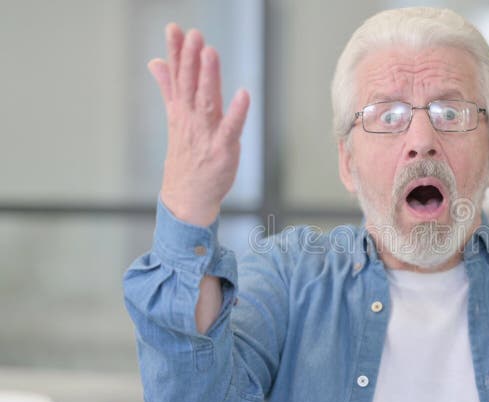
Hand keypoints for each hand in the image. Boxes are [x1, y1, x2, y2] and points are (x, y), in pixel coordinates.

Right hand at [148, 23, 250, 225]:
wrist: (187, 196)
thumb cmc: (186, 155)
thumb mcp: (175, 117)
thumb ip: (168, 88)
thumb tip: (155, 61)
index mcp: (181, 109)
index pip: (178, 76)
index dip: (177, 52)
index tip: (174, 28)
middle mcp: (191, 119)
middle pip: (190, 85)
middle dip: (191, 60)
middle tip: (194, 35)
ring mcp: (206, 134)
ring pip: (207, 102)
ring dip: (209, 78)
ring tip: (210, 53)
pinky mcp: (223, 149)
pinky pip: (231, 129)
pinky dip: (237, 112)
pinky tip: (243, 94)